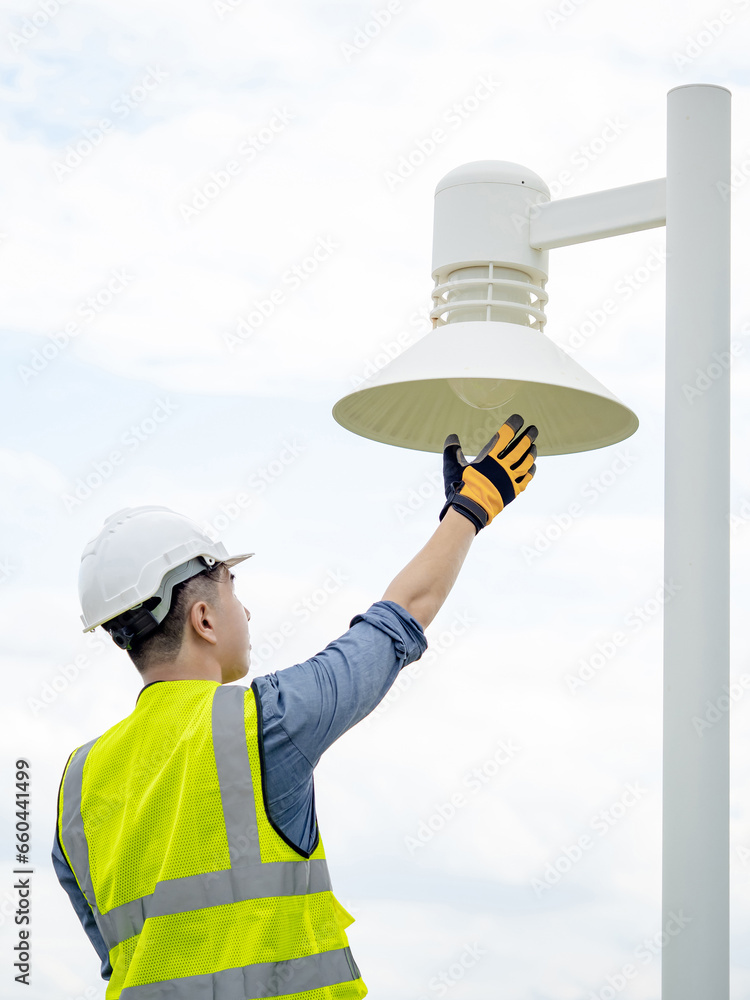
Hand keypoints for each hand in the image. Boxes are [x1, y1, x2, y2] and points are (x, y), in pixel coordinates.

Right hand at [438, 415, 537, 532]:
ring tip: (534, 445)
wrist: (470, 509)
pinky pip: (527, 477)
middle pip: (520, 447)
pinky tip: (533, 465)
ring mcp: (510, 478)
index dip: (513, 425)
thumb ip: (451, 450)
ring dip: (531, 451)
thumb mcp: (452, 466)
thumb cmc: (460, 487)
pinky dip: (531, 469)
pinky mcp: (513, 490)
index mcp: (489, 457)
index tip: (519, 419)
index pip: (505, 436)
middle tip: (533, 429)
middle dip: (528, 436)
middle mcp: (502, 466)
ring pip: (526, 461)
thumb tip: (451, 436)